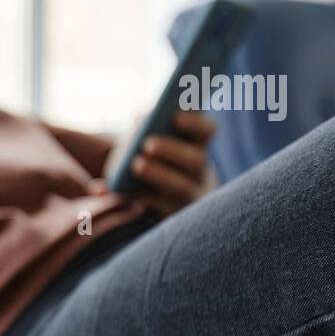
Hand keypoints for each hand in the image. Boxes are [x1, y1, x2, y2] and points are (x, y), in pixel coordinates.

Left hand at [95, 111, 216, 215]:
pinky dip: (145, 200)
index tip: (176, 117)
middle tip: (148, 144)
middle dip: (172, 150)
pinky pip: (165, 211)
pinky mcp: (174, 218)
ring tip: (137, 165)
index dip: (196, 122)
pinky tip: (127, 193)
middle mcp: (198, 173)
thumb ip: (146, 128)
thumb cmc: (146, 164)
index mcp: (195, 148)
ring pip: (183, 187)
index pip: (207, 131)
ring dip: (159, 175)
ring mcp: (190, 198)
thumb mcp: (150, 145)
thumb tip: (138, 121)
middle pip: (196, 160)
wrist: (146, 203)